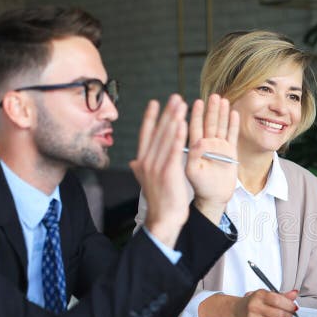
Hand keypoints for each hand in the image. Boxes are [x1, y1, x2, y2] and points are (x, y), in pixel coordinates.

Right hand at [130, 95, 188, 247]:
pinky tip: (183, 124)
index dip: (150, 118)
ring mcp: (156, 167)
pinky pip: (173, 150)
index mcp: (141, 162)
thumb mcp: (146, 182)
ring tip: (181, 104)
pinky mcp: (168, 172)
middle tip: (175, 97)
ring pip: (166, 138)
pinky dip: (178, 136)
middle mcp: (146, 161)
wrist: (164, 219)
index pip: (145, 135)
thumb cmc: (161, 200)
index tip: (155, 102)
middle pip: (157, 132)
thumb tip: (133, 162)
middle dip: (167, 113)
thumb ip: (141, 169)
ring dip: (174, 119)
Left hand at [186, 94, 240, 224]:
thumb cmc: (200, 186)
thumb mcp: (192, 172)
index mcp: (195, 148)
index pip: (195, 127)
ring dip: (222, 114)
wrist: (214, 198)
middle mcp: (208, 145)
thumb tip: (198, 141)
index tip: (197, 102)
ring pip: (221, 127)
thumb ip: (194, 156)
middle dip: (211, 110)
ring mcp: (220, 147)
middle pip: (209, 123)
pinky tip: (234, 113)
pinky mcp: (231, 152)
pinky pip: (232, 136)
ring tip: (223, 100)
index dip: (196, 115)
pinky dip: (233, 125)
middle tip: (214, 96)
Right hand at [235, 289, 298, 316]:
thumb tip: (294, 294)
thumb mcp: (266, 295)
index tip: (293, 307)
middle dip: (289, 315)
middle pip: (279, 314)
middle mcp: (254, 306)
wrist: (236, 311)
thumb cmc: (253, 302)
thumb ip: (282, 295)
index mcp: (259, 295)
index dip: (289, 305)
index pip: (278, 300)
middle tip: (290, 314)